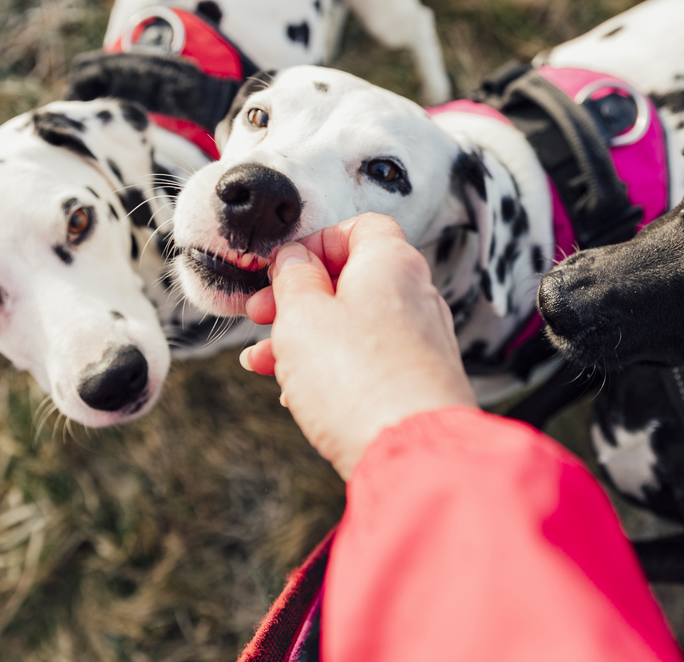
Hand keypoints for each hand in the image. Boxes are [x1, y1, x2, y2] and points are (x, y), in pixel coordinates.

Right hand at [240, 213, 475, 479]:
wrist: (413, 455)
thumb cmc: (356, 378)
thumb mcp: (302, 316)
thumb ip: (293, 279)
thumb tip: (294, 258)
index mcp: (393, 263)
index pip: (359, 228)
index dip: (314, 243)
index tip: (281, 269)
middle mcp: (418, 295)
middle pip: (351, 280)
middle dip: (298, 298)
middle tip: (259, 317)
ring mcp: (424, 341)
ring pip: (355, 325)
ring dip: (306, 339)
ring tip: (264, 364)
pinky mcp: (420, 382)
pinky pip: (371, 362)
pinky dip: (334, 368)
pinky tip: (297, 395)